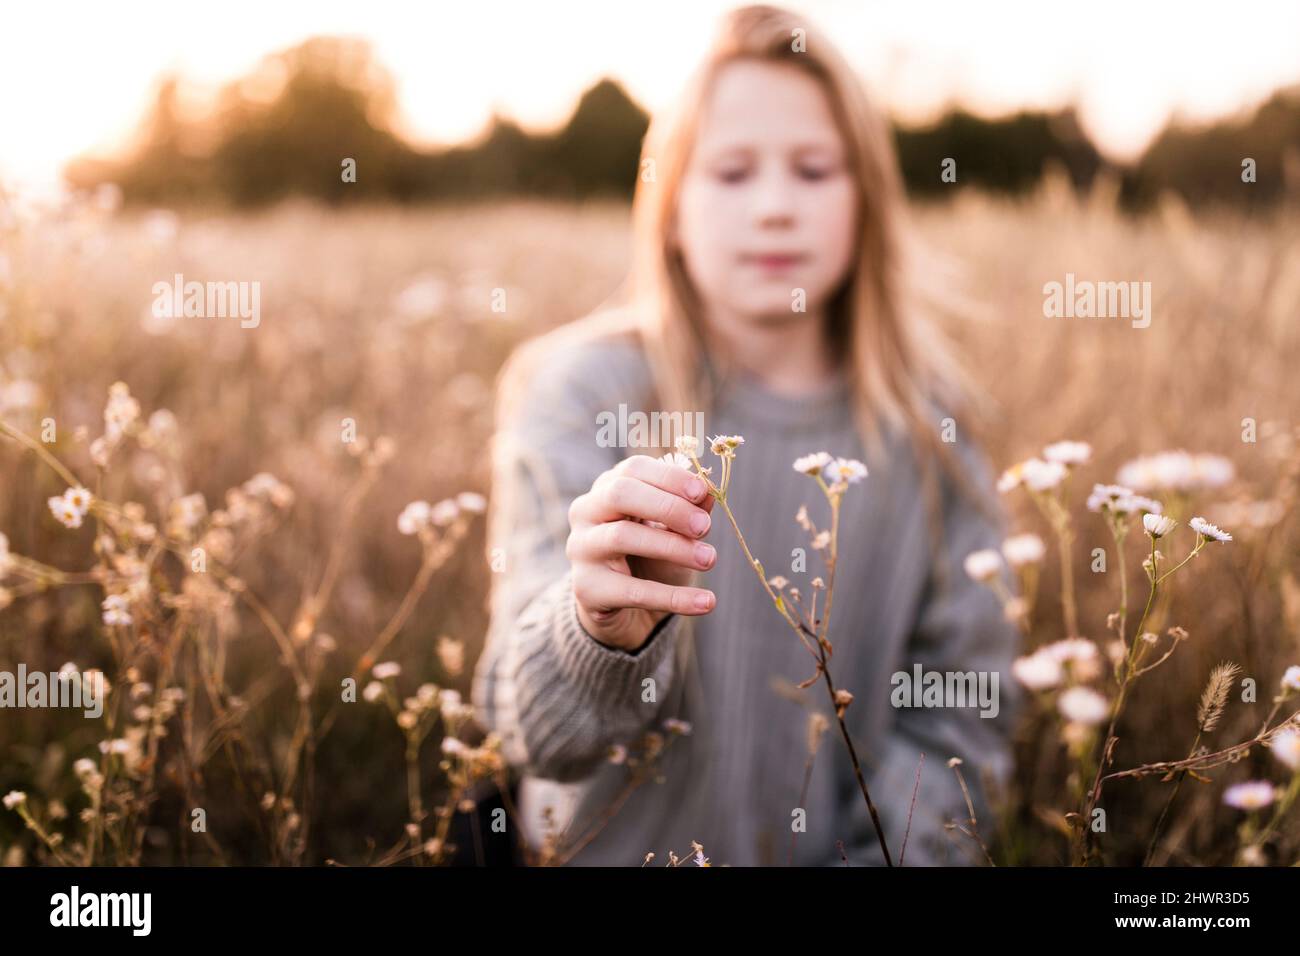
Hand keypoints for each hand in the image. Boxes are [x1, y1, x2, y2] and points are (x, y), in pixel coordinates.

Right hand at [566, 454, 717, 650]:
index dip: (669, 477)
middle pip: (620, 494)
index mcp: (607, 488)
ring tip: (709, 559)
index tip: (702, 492)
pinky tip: (706, 602)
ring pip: (622, 537)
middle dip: (667, 507)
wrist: (624, 607)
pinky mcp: (587, 589)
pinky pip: (633, 591)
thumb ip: (689, 510)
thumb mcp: (673, 529)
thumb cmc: (650, 555)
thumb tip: (709, 496)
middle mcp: (586, 512)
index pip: (633, 470)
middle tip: (704, 526)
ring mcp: (581, 549)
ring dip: (672, 547)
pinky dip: (674, 597)